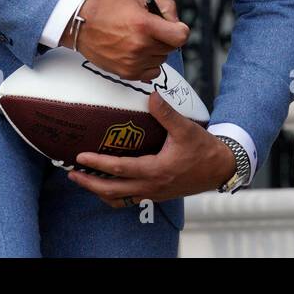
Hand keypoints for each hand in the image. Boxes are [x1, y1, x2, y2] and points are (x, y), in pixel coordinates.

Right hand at [65, 0, 188, 80]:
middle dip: (165, 38)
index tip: (172, 27)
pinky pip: (153, 72)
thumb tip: (177, 22)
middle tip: (149, 29)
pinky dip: (149, 63)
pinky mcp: (128, 73)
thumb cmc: (111, 8)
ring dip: (156, 50)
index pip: (181, 36)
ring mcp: (134, 61)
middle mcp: (140, 45)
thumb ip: (166, 5)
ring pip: (162, 59)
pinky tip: (138, 52)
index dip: (179, 30)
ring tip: (138, 39)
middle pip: (171, 47)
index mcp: (145, 25)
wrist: (83, 25)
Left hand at [67, 90, 235, 203]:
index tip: (81, 156)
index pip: (119, 168)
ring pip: (120, 199)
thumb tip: (151, 94)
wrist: (220, 169)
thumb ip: (166, 113)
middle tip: (72, 174)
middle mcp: (151, 185)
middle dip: (89, 184)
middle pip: (112, 190)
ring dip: (100, 191)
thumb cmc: (204, 149)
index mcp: (155, 170)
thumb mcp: (186, 129)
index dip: (98, 163)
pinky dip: (116, 195)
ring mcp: (153, 193)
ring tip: (86, 181)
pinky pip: (130, 199)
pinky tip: (110, 186)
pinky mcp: (157, 194)